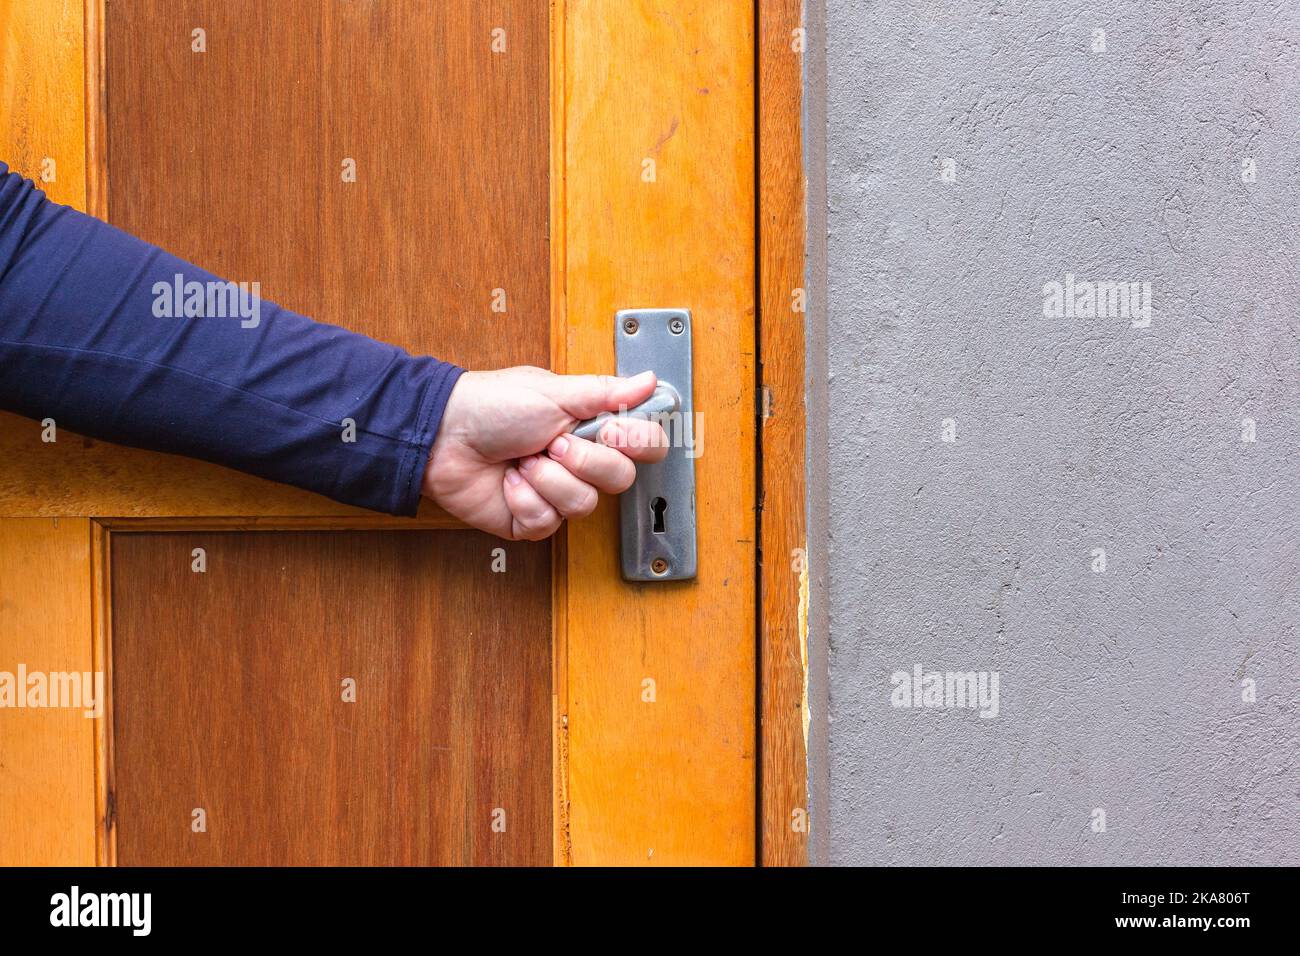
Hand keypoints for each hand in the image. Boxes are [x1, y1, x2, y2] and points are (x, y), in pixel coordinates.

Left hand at [421, 366, 668, 539]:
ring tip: (522, 460)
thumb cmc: (491, 405)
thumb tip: (649, 380)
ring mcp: (556, 492)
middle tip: (554, 443)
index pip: (644, 444)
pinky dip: (524, 498)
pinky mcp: (531, 519)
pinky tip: (508, 482)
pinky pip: (547, 523)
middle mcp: (579, 462)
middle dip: (585, 461)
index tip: (611, 430)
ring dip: (548, 479)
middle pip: (621, 479)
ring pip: (584, 505)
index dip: (635, 442)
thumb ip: (606, 392)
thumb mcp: (554, 392)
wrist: (442, 435)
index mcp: (590, 427)